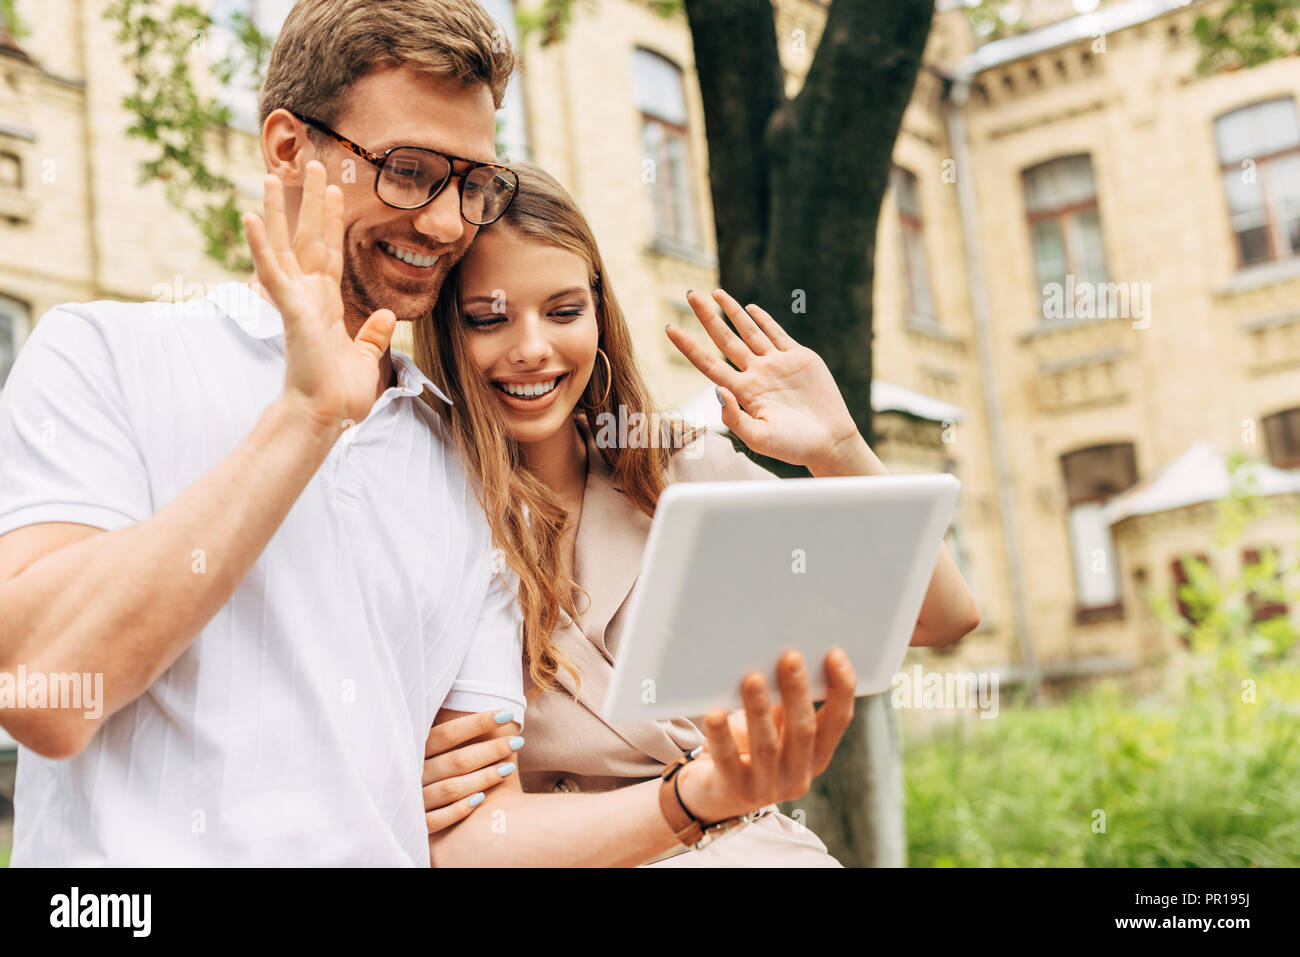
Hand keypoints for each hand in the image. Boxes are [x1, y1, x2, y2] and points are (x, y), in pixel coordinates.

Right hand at [243, 161, 396, 434]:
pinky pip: (273, 272)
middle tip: (312, 164)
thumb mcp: (366, 358)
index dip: (332, 221)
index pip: (329, 252)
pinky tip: (251, 218)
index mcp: (325, 304)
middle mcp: (308, 296)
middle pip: (308, 238)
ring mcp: (296, 301)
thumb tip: (383, 315)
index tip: (335, 191)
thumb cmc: (341, 395)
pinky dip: (262, 245)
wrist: (327, 417)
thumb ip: (372, 334)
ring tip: (271, 174)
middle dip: (310, 201)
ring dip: (279, 209)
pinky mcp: (290, 310)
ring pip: (285, 245)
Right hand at [422, 709, 522, 832]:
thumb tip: (495, 714)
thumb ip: (449, 737)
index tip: (507, 714)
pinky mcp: (416, 827)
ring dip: (483, 778)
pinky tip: (481, 799)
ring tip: (509, 768)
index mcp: (414, 750)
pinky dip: (460, 809)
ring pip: (451, 789)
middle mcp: (411, 774)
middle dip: (491, 750)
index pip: (449, 733)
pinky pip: (438, 819)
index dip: (479, 722)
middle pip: (456, 761)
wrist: (389, 817)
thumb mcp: (429, 751)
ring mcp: (412, 801)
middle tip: (517, 741)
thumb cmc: (426, 774)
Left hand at [666, 289, 863, 470]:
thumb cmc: (794, 446)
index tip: (670, 328)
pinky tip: (750, 308)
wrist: (830, 442)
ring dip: (733, 311)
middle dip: (707, 316)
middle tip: (691, 293)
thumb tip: (717, 391)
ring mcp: (776, 364)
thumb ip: (734, 417)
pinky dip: (763, 319)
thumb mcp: (759, 438)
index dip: (688, 346)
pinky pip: (777, 334)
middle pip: (725, 339)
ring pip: (749, 331)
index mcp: (743, 392)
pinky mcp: (798, 358)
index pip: (708, 363)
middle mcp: (756, 374)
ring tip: (715, 293)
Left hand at [674, 650, 856, 824]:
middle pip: (803, 731)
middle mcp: (797, 776)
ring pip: (766, 746)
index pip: (837, 722)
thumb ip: (784, 704)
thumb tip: (783, 657)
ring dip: (760, 709)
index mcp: (815, 756)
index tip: (835, 655)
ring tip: (753, 678)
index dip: (841, 690)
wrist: (714, 795)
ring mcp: (766, 788)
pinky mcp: (733, 790)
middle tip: (791, 657)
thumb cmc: (748, 749)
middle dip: (798, 692)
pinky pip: (727, 761)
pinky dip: (722, 736)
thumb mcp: (775, 730)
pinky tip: (715, 713)